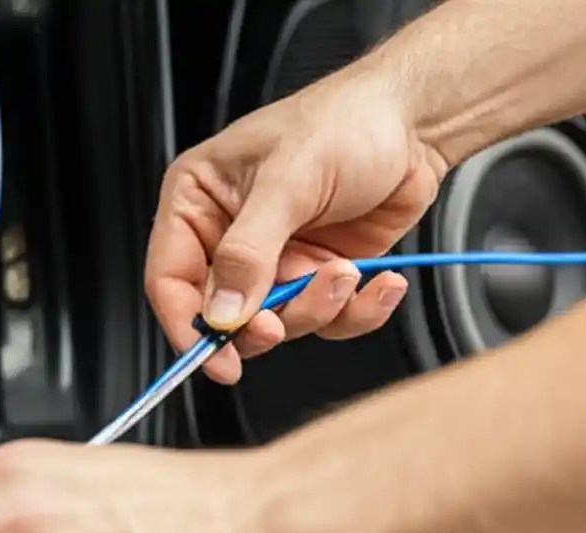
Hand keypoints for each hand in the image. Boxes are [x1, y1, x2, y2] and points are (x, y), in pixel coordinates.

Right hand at [146, 70, 448, 383]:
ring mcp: (275, 258)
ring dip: (316, 308)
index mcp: (198, 201)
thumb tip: (222, 312)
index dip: (187, 325)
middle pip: (222, 313)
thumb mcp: (288, 182)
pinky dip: (356, 311)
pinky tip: (377, 281)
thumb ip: (248, 252)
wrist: (416, 120)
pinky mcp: (317, 272)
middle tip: (280, 320)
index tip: (215, 358)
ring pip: (276, 322)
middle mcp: (230, 235)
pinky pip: (326, 319)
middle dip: (261, 322)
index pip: (169, 278)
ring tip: (345, 272)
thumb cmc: (346, 121)